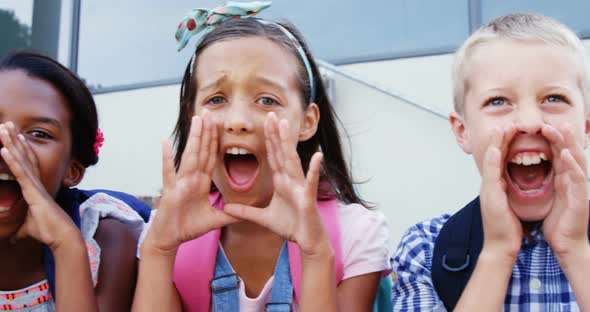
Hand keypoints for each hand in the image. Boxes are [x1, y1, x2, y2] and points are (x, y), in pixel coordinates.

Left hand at [0, 122, 79, 250]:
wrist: (62, 236)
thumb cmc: (49, 232)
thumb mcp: (29, 229)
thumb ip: (20, 231)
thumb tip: (13, 239)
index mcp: (35, 188)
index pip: (25, 165)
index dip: (19, 149)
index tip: (13, 136)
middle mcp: (35, 183)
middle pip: (24, 156)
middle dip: (15, 139)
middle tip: (7, 123)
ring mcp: (35, 185)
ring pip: (21, 160)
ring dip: (12, 143)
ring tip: (4, 128)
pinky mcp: (33, 192)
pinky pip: (20, 173)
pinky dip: (11, 160)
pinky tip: (4, 149)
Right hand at [144, 113, 238, 255]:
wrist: (169, 239)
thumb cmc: (188, 227)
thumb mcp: (215, 220)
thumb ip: (230, 215)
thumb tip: (248, 213)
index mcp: (201, 182)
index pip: (211, 157)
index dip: (216, 141)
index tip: (220, 124)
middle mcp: (190, 178)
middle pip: (201, 151)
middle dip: (207, 132)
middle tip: (211, 111)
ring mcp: (180, 183)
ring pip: (189, 156)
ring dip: (193, 137)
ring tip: (197, 119)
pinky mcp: (170, 191)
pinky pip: (168, 172)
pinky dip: (167, 158)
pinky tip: (165, 141)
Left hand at [224, 112, 330, 256]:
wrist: (307, 241)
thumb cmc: (290, 227)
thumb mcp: (263, 218)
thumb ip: (246, 211)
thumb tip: (226, 208)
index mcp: (282, 182)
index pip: (273, 156)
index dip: (268, 140)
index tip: (263, 122)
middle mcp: (291, 180)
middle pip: (281, 153)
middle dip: (276, 134)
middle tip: (271, 114)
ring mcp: (300, 187)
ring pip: (293, 161)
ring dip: (289, 143)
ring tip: (286, 126)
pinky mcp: (308, 198)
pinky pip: (310, 183)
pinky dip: (314, 170)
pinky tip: (317, 157)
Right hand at [479, 124, 521, 259]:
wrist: (500, 246)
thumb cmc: (506, 229)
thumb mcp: (506, 204)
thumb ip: (505, 191)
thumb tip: (508, 182)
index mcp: (495, 186)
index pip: (500, 160)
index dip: (504, 144)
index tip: (510, 130)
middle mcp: (489, 185)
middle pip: (494, 157)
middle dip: (500, 139)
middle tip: (506, 122)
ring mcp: (488, 189)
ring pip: (492, 162)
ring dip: (496, 144)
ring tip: (502, 128)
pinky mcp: (491, 196)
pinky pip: (492, 175)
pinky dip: (493, 160)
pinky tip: (496, 149)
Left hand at [541, 124, 588, 257]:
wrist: (566, 245)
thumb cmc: (557, 223)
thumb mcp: (549, 198)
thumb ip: (546, 183)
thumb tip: (534, 171)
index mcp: (563, 180)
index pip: (557, 156)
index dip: (550, 141)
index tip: (539, 127)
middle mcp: (572, 181)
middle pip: (568, 153)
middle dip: (561, 136)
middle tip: (550, 120)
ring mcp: (578, 189)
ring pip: (575, 161)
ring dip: (568, 144)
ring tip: (561, 129)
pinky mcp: (580, 198)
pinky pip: (577, 178)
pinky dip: (572, 164)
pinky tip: (565, 154)